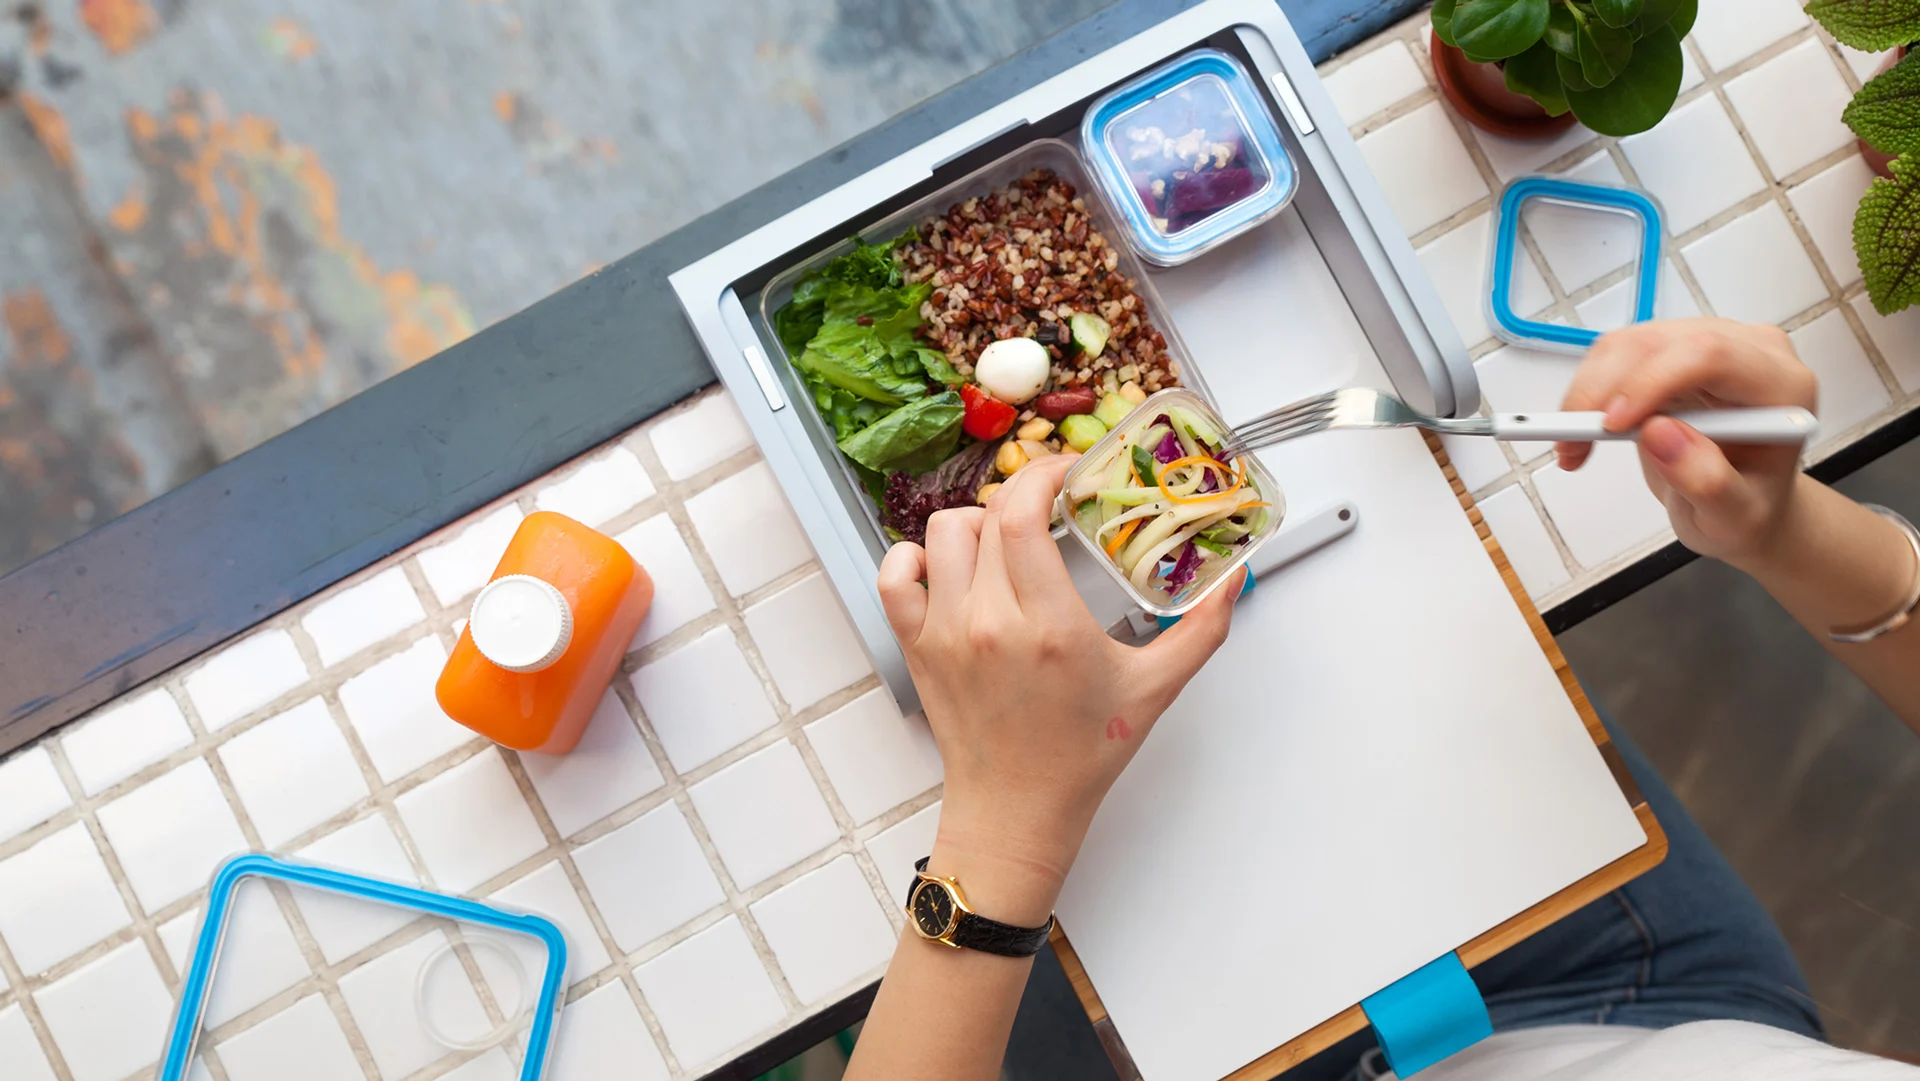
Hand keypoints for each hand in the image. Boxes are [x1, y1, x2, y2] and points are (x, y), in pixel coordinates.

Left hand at [876, 454, 1240, 919]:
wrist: (1017, 811)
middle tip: (1049, 505)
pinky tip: (950, 566)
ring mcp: (945, 633)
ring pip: (943, 535)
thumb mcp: (1154, 689)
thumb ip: (1201, 629)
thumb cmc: (1082, 755)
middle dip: (1022, 495)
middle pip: (988, 516)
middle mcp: (990, 622)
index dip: (1042, 475)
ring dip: (977, 523)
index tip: (1066, 473)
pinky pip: (896, 576)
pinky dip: (914, 557)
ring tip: (1007, 539)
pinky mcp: (918, 647)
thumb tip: (1235, 580)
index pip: (1022, 514)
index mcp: (1049, 626)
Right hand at [1556, 318, 1817, 567]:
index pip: (1710, 355)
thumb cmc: (1747, 511)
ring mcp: (1709, 343)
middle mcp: (1749, 350)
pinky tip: (1583, 433)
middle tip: (1570, 445)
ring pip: (1629, 344)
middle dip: (1605, 390)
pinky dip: (1588, 391)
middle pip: (1661, 342)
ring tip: (1572, 448)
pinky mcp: (1673, 350)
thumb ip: (1707, 482)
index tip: (1609, 427)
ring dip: (1587, 392)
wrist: (1743, 501)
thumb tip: (1658, 432)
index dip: (1651, 381)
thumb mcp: (1734, 519)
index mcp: (1780, 385)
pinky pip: (1617, 354)